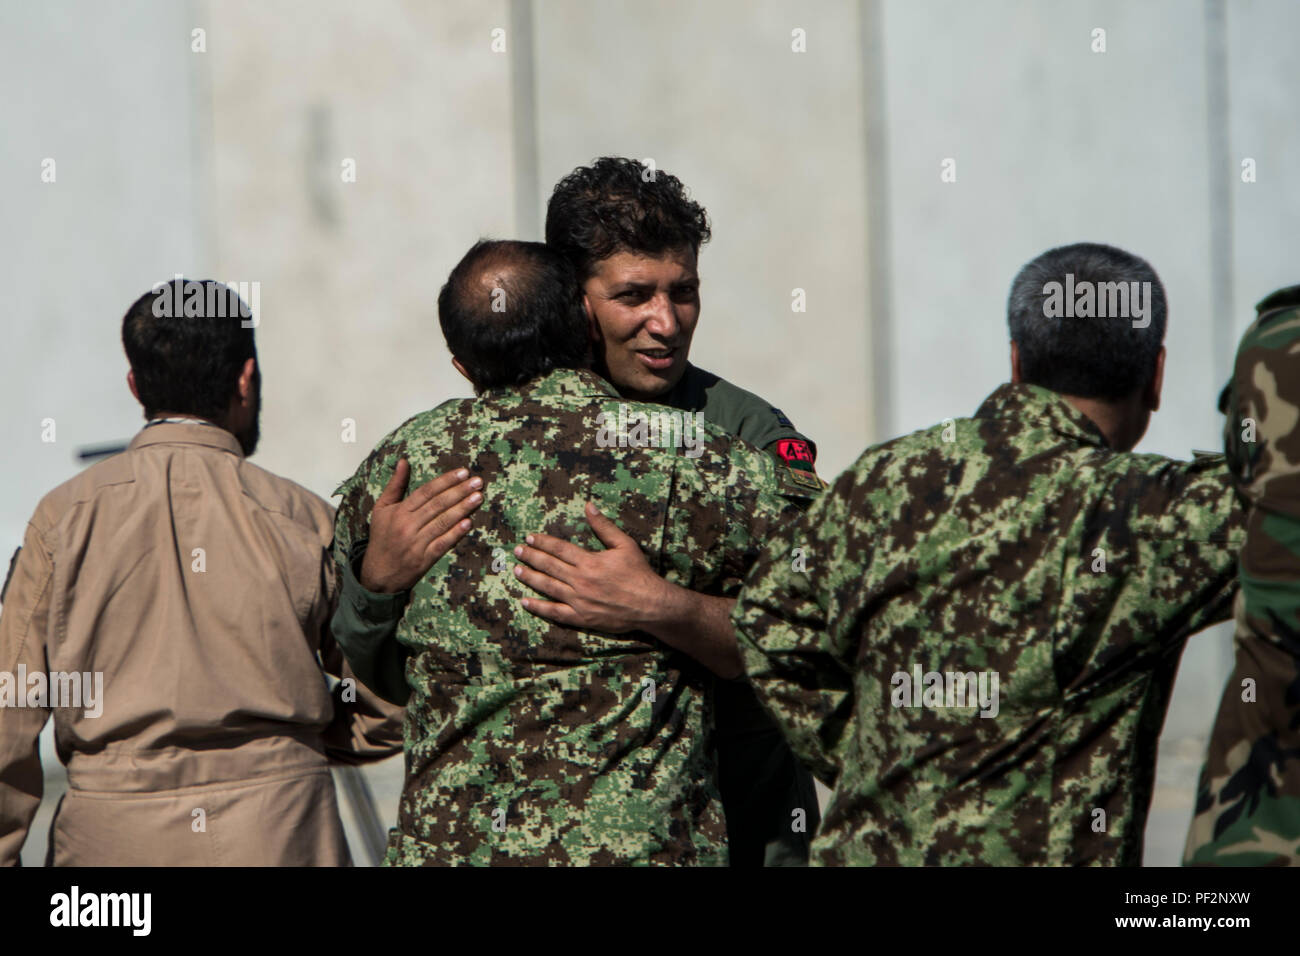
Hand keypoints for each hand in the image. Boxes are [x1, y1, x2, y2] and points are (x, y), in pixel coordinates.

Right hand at [359, 459, 482, 593]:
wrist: (378, 573)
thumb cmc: (382, 537)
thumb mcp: (382, 509)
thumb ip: (395, 485)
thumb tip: (404, 461)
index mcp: (398, 512)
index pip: (426, 492)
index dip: (446, 481)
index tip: (463, 472)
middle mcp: (407, 526)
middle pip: (437, 505)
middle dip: (459, 491)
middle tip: (477, 482)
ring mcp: (416, 543)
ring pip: (442, 522)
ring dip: (462, 509)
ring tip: (478, 497)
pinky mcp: (424, 559)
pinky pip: (443, 544)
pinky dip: (456, 533)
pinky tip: (469, 523)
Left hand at [513, 501, 667, 632]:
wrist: (650, 605)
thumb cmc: (639, 573)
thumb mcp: (625, 544)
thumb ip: (604, 526)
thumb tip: (589, 506)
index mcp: (589, 561)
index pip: (559, 549)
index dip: (543, 542)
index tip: (530, 538)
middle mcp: (580, 580)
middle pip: (549, 566)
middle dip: (531, 557)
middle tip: (517, 551)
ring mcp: (579, 600)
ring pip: (548, 587)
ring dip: (530, 578)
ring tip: (516, 571)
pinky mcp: (581, 617)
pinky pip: (555, 612)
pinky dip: (539, 607)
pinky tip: (525, 601)